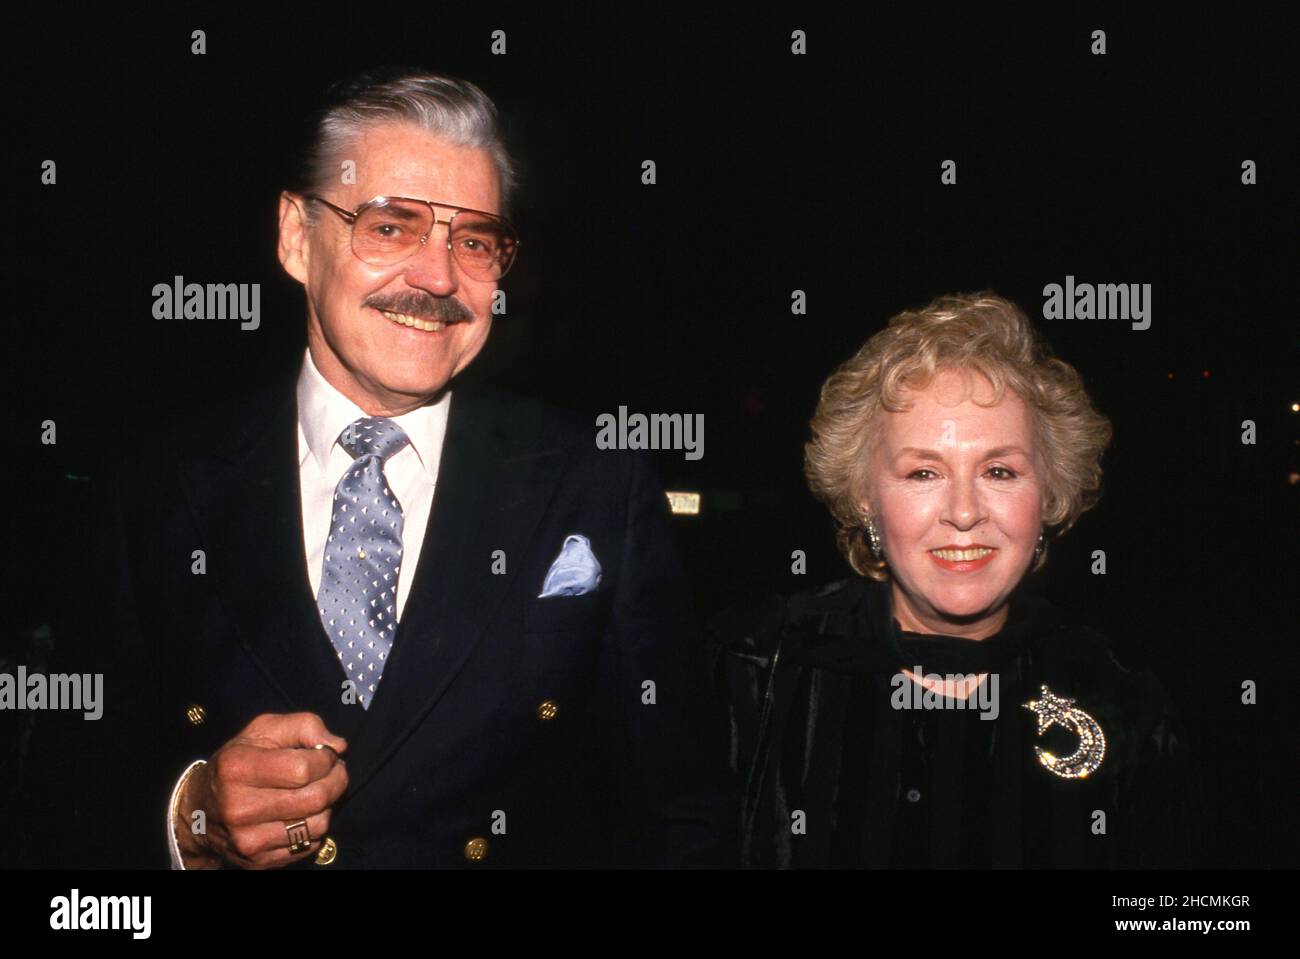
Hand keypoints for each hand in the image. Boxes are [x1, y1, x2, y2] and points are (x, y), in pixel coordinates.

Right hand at [174, 712, 347, 868]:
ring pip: (318, 825)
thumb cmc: (238, 762)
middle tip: (335, 771)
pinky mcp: (258, 861)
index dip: (326, 759)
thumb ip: (304, 726)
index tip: (327, 755)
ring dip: (327, 806)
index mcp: (237, 769)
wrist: (198, 812)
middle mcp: (239, 808)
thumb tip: (338, 745)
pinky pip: (309, 845)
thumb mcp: (263, 730)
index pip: (303, 769)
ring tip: (316, 791)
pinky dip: (314, 827)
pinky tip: (301, 813)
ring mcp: (248, 840)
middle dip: (337, 781)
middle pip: (315, 799)